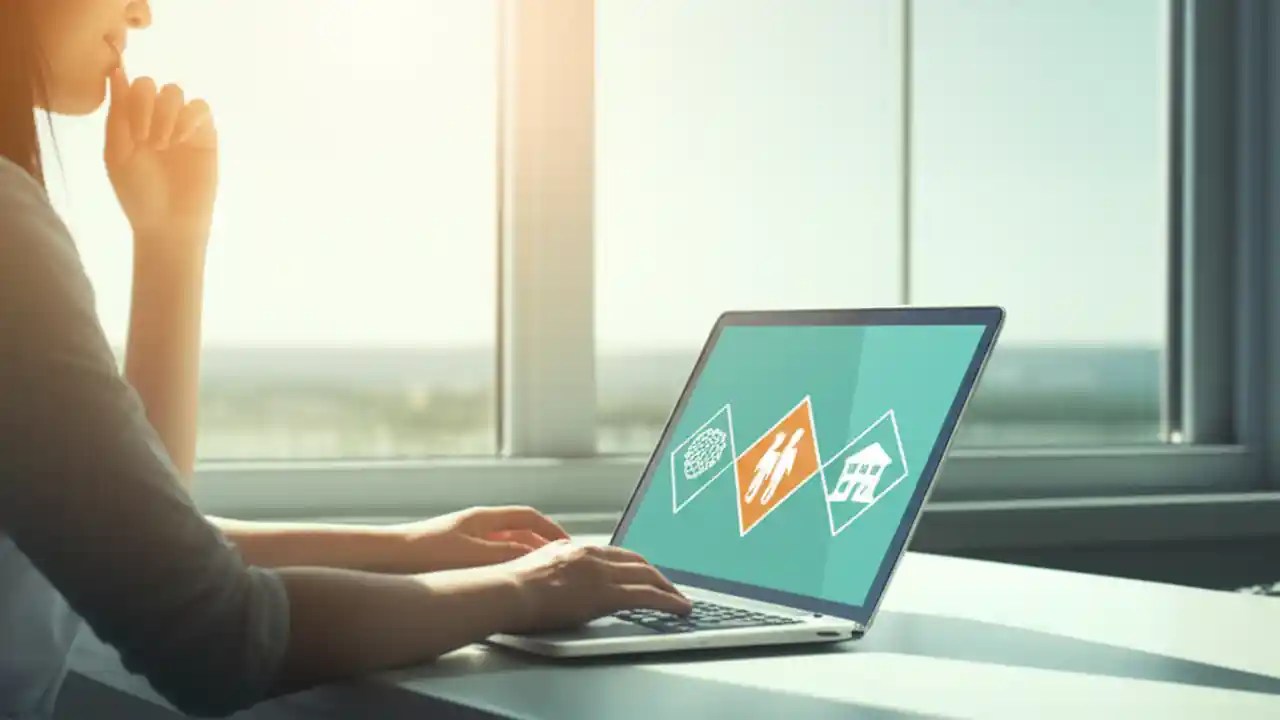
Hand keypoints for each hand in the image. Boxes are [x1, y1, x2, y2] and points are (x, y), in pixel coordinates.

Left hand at [105, 67, 217, 244]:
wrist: (169, 223)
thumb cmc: (138, 193)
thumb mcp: (116, 153)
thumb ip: (117, 114)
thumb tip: (117, 71)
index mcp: (131, 121)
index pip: (131, 87)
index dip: (131, 100)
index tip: (133, 133)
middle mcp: (156, 119)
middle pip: (153, 85)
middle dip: (147, 107)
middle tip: (147, 141)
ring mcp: (182, 126)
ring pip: (177, 92)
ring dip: (167, 114)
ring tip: (163, 145)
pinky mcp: (205, 136)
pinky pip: (201, 108)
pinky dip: (189, 118)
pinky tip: (181, 141)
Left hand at [391, 506, 570, 571]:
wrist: (385, 559)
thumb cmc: (427, 554)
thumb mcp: (477, 555)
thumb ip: (509, 555)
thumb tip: (538, 556)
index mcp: (485, 518)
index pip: (529, 517)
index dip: (552, 530)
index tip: (568, 545)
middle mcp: (475, 526)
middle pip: (518, 532)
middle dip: (540, 546)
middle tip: (556, 563)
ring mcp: (462, 540)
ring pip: (503, 547)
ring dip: (521, 559)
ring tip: (534, 576)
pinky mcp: (451, 558)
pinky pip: (488, 560)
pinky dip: (502, 569)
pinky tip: (501, 586)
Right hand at [497, 540, 691, 632]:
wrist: (507, 591)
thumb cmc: (510, 587)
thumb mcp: (535, 567)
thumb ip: (555, 569)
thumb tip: (560, 580)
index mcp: (575, 550)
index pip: (615, 553)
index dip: (634, 564)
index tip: (643, 572)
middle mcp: (592, 556)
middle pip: (637, 562)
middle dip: (656, 574)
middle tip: (669, 586)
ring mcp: (601, 573)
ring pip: (647, 576)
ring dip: (668, 588)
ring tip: (680, 600)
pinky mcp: (607, 594)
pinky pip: (648, 596)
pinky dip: (668, 601)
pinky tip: (679, 608)